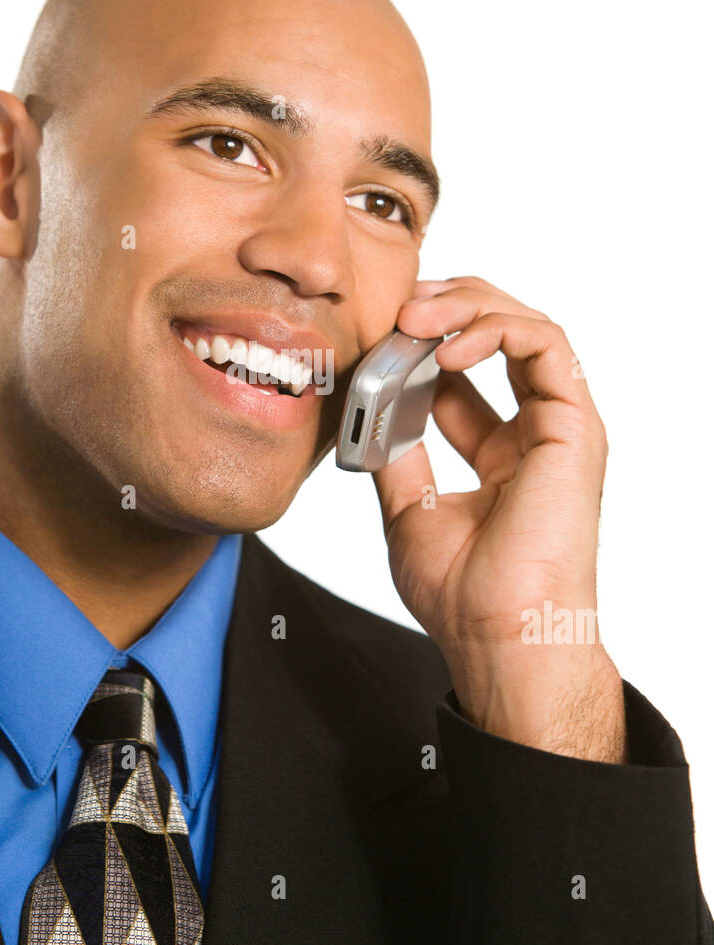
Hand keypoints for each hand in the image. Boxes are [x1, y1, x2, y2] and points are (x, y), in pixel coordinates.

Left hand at [372, 276, 626, 761]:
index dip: (419, 344)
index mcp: (501, 453)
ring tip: (415, 316)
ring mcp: (559, 426)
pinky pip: (545, 344)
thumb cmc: (464, 596)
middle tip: (399, 307)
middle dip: (447, 308)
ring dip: (466, 307)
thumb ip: (396, 455)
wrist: (497, 638)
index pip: (462, 373)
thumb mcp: (407, 509)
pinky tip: (448, 350)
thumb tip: (369, 410)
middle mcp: (535, 433)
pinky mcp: (575, 424)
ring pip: (525, 326)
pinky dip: (495, 329)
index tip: (378, 337)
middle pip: (498, 336)